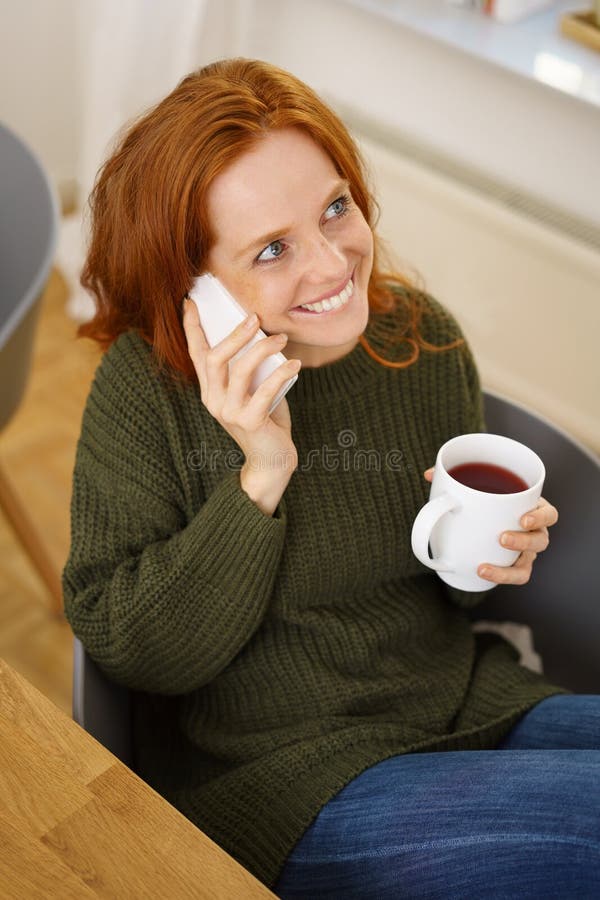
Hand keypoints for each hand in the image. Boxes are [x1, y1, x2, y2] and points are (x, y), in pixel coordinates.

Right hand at [183, 298, 300, 512]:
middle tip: (255, 317)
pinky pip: (265, 390)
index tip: (191, 301)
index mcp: (210, 390)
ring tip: (282, 339)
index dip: (192, 327)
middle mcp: (214, 400)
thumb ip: (250, 368)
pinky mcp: (250, 422)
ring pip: (240, 370)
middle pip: (215, 358)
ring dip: (263, 349)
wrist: (272, 460)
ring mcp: (230, 413)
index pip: (196, 354)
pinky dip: (282, 373)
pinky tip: (295, 363)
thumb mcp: (253, 389)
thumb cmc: (265, 419)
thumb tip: (260, 334)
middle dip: (235, 334)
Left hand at [423, 468, 558, 585]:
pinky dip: (500, 575)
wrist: (481, 522)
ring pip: (528, 562)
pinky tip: (481, 571)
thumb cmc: (486, 499)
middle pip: (540, 539)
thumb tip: (429, 474)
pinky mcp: (516, 566)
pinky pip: (515, 576)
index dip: (541, 517)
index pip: (549, 514)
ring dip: (509, 565)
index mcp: (531, 508)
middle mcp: (534, 531)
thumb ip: (455, 479)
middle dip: (522, 541)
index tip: (523, 518)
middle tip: (501, 538)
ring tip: (484, 565)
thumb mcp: (476, 486)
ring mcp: (526, 551)